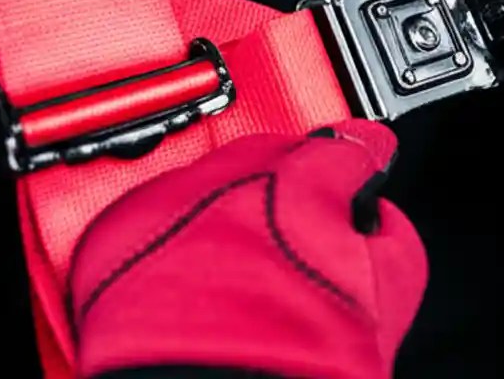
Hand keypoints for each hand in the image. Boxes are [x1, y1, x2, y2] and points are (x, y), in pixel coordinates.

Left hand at [69, 120, 426, 378]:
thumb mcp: (382, 296)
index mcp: (304, 186)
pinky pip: (152, 220)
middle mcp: (229, 179)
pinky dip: (172, 243)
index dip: (355, 162)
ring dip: (226, 212)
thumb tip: (378, 221)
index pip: (339, 146)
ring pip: (207, 183)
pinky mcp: (113, 238)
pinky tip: (193, 285)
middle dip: (287, 187)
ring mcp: (167, 205)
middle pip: (268, 156)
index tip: (358, 170)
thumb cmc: (292, 364)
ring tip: (242, 275)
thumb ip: (390, 237)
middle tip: (299, 238)